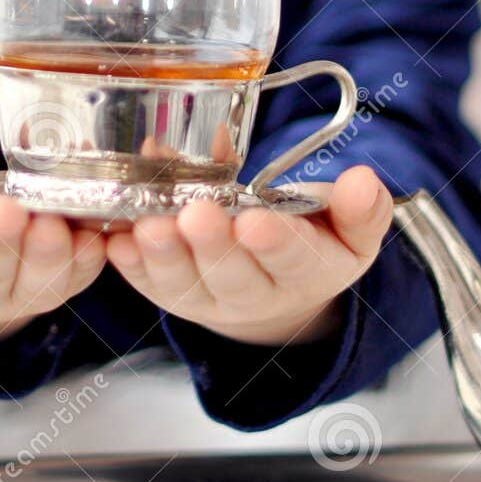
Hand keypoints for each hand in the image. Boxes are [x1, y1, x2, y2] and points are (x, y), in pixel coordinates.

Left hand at [104, 164, 392, 347]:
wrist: (277, 282)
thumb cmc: (315, 238)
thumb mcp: (351, 228)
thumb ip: (361, 209)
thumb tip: (364, 182)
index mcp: (309, 273)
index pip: (295, 263)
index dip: (276, 244)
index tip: (256, 220)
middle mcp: (257, 294)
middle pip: (233, 277)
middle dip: (212, 247)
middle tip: (196, 215)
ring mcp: (209, 299)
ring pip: (185, 285)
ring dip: (164, 256)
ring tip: (150, 224)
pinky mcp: (172, 295)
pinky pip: (149, 285)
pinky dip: (130, 264)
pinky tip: (116, 238)